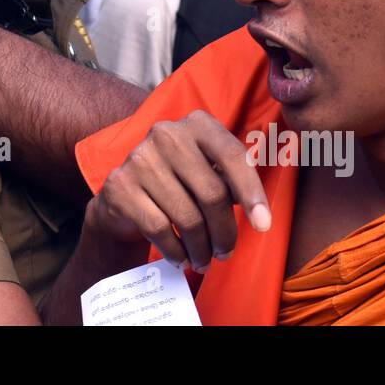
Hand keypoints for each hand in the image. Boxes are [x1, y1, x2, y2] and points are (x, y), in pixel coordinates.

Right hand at [84, 110, 271, 272]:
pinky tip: (181, 257)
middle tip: (225, 253)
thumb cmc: (180, 183)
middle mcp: (167, 134)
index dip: (251, 192)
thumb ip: (231, 180)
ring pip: (187, 217)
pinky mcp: (120, 185)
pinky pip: (160, 229)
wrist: (124, 195)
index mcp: (197, 124)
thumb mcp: (208, 170)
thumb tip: (259, 213)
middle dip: (224, 233)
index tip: (264, 225)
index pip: (232, 156)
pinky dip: (176, 251)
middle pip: (212, 193)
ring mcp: (140, 158)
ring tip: (204, 260)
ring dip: (201, 249)